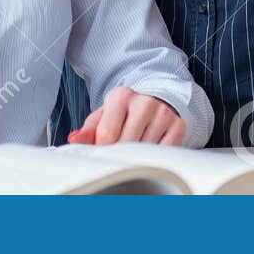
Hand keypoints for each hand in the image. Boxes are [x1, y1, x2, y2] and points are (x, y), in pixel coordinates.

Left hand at [66, 87, 184, 145]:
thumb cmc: (125, 114)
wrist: (155, 103)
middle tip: (118, 153)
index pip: (106, 135)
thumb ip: (88, 129)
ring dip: (137, 156)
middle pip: (125, 144)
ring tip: (134, 149)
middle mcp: (144, 102)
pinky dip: (154, 157)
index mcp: (121, 96)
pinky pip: (163, 153)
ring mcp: (163, 114)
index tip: (103, 151)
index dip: (102, 149)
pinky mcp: (178, 126)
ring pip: (144, 151)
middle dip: (119, 154)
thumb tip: (74, 139)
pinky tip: (149, 150)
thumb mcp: (104, 116)